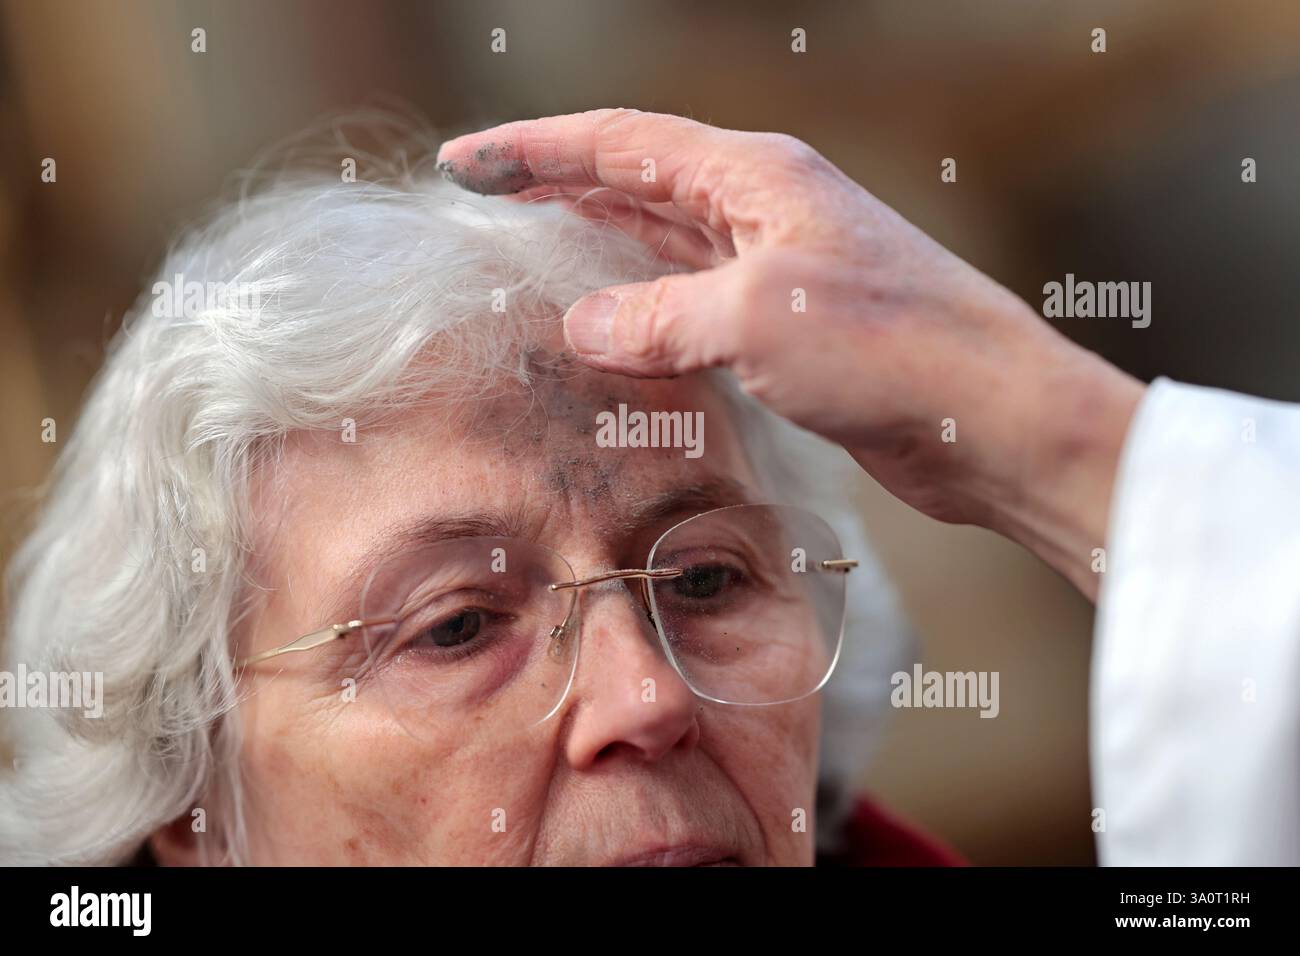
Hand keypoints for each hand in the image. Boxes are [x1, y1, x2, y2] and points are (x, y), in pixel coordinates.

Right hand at [435, 109, 1144, 597]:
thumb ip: (658, 317)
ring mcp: (781, 265)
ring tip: (531, 247)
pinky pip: (696, 300)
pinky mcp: (793, 325)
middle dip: (559, 185)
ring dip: (599, 242)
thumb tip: (583, 323)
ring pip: (666, 241)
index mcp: (757, 176)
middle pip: (639, 180)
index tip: (467, 160)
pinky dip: (645, 306)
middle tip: (485, 196)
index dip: (536, 149)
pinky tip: (614, 325)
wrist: (991, 415)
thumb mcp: (756, 320)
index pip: (621, 143)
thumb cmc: (892, 350)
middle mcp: (767, 208)